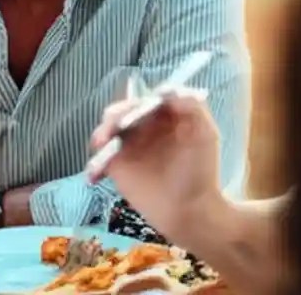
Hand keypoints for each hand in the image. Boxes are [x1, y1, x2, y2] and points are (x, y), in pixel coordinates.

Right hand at [86, 88, 221, 244]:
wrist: (191, 210)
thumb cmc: (201, 171)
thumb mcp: (205, 133)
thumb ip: (191, 107)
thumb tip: (166, 90)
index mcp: (161, 115)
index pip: (144, 99)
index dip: (139, 101)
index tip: (140, 108)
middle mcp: (141, 126)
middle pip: (121, 111)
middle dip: (116, 114)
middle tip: (116, 124)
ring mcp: (127, 146)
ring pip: (106, 131)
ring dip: (102, 132)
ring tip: (103, 142)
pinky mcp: (116, 166)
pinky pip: (100, 158)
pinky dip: (95, 164)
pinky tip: (96, 174)